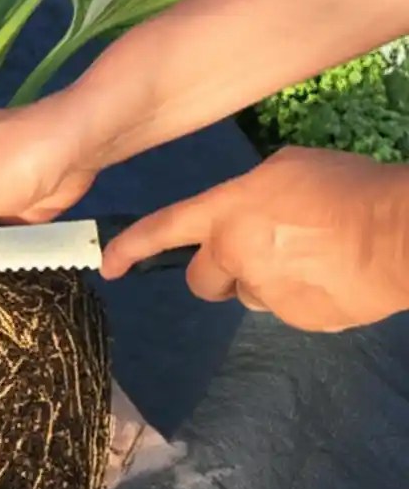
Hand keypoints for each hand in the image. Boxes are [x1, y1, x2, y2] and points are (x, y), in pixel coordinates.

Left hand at [102, 146, 408, 331]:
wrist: (399, 234)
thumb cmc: (346, 187)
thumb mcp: (286, 169)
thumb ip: (249, 194)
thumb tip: (244, 210)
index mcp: (226, 211)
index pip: (163, 229)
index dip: (131, 247)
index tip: (108, 265)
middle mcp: (234, 254)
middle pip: (202, 279)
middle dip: (220, 272)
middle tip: (256, 255)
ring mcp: (264, 291)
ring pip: (249, 294)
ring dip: (265, 282)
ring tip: (310, 257)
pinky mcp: (297, 319)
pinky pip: (288, 309)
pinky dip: (302, 297)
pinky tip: (331, 276)